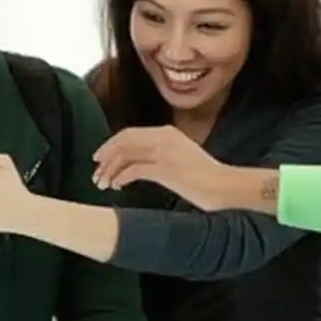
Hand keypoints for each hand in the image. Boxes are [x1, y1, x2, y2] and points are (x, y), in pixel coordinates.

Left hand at [91, 126, 228, 209]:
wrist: (225, 187)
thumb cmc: (204, 178)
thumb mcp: (180, 157)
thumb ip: (159, 153)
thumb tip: (133, 161)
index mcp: (167, 133)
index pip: (130, 133)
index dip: (111, 145)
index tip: (99, 158)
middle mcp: (164, 138)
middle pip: (123, 142)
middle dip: (105, 157)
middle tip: (95, 172)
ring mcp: (164, 152)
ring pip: (125, 156)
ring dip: (109, 170)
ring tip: (102, 183)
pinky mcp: (165, 169)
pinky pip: (133, 170)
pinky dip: (120, 178)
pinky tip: (116, 187)